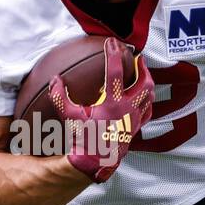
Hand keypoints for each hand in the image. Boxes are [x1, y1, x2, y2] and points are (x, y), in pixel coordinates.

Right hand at [49, 38, 153, 183]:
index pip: (115, 72)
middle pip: (143, 82)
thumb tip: (55, 80)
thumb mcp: (70, 117)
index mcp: (112, 103)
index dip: (113, 54)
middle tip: (137, 57)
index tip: (111, 42)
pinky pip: (148, 111)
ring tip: (142, 73)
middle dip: (142, 67)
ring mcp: (134, 119)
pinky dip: (147, 101)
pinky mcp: (136, 127)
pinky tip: (143, 98)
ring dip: (147, 82)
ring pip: (149, 96)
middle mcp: (127, 109)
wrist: (96, 162)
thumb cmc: (83, 139)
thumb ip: (60, 96)